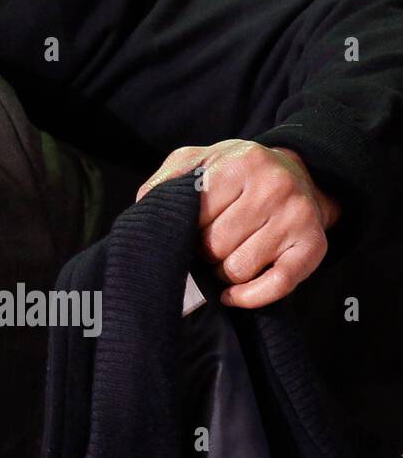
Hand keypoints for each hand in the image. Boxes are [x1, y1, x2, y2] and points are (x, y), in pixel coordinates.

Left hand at [137, 140, 339, 307]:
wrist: (299, 173)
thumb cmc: (238, 173)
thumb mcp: (198, 160)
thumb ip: (167, 180)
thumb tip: (143, 207)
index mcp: (241, 163)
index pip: (196, 214)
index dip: (186, 229)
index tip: (191, 228)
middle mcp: (274, 187)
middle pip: (215, 245)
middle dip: (204, 251)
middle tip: (209, 244)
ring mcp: (296, 218)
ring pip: (238, 269)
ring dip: (223, 273)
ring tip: (226, 256)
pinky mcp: (313, 246)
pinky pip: (276, 285)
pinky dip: (248, 297)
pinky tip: (232, 295)